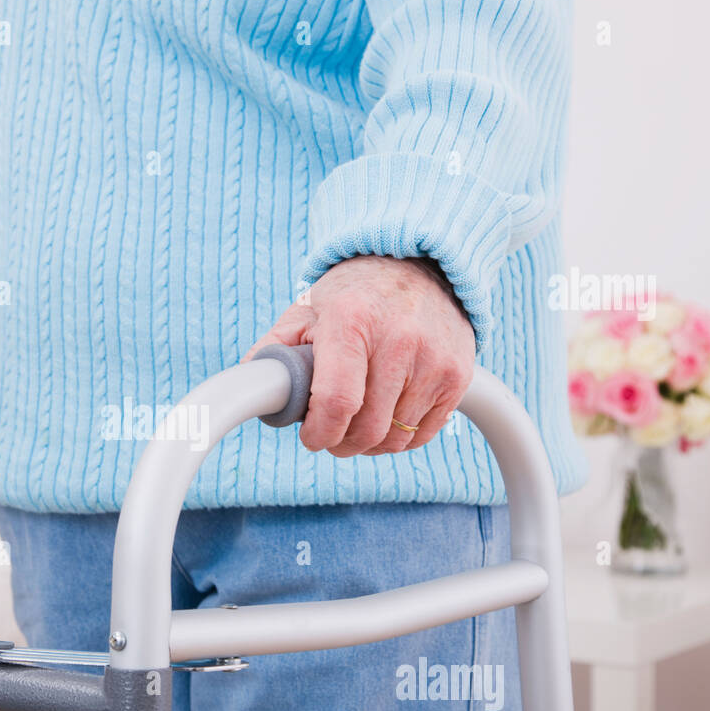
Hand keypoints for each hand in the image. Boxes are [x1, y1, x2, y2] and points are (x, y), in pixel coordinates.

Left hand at [246, 254, 474, 456]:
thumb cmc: (352, 296)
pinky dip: (400, 439)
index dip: (319, 433)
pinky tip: (386, 419)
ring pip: (395, 439)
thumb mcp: (306, 311)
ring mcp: (435, 360)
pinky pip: (423, 435)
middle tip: (330, 434)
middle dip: (340, 443)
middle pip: (367, 430)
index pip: (337, 402)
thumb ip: (274, 351)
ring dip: (369, 444)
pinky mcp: (457, 377)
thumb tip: (251, 390)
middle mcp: (399, 340)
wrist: (419, 266)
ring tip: (356, 423)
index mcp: (352, 321)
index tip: (311, 437)